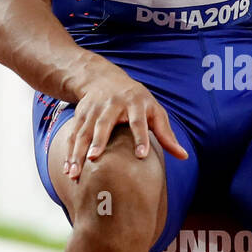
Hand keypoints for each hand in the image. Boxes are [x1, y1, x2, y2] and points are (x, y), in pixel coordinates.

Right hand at [60, 56, 187, 179]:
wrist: (104, 78)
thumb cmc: (137, 100)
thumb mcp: (154, 111)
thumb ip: (166, 134)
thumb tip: (184, 156)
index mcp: (135, 104)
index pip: (139, 121)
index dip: (141, 137)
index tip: (141, 155)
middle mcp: (112, 105)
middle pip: (104, 124)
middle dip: (99, 141)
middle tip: (94, 159)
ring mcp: (94, 109)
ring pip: (84, 131)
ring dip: (78, 152)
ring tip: (75, 173)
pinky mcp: (80, 115)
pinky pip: (73, 135)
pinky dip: (69, 152)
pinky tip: (68, 170)